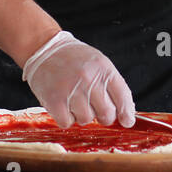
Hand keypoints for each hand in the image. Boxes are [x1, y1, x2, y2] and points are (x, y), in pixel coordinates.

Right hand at [20, 30, 135, 127]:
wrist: (44, 48)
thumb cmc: (73, 57)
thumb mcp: (98, 62)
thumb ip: (111, 84)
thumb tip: (124, 111)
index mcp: (103, 69)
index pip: (122, 97)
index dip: (126, 113)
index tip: (126, 121)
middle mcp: (89, 79)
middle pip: (107, 114)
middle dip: (104, 116)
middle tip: (96, 110)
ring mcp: (71, 91)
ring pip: (87, 120)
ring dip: (82, 115)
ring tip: (75, 101)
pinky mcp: (54, 101)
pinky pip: (67, 123)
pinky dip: (67, 118)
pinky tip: (64, 105)